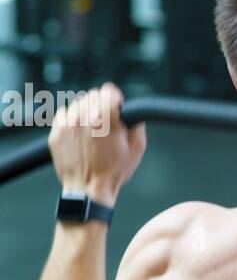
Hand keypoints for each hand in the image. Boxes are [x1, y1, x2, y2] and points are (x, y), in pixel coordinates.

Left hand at [48, 83, 146, 205]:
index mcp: (105, 117)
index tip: (118, 109)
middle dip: (102, 105)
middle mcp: (83, 116)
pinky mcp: (56, 131)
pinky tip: (80, 136)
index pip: (109, 90)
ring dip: (87, 112)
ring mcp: (67, 123)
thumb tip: (132, 113)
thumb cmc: (113, 172)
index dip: (117, 99)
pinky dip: (72, 121)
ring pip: (78, 103)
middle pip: (94, 94)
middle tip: (106, 124)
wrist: (88, 189)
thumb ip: (137, 124)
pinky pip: (64, 114)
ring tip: (93, 132)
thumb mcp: (138, 148)